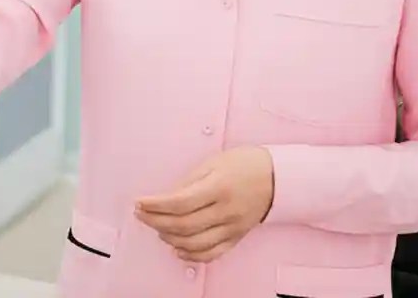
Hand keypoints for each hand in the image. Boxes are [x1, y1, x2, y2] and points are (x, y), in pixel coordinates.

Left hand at [135, 146, 273, 262]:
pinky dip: (191, 255)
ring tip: (156, 228)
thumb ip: (188, 182)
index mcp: (219, 188)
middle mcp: (227, 211)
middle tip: (141, 214)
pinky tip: (177, 248)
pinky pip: (212, 253)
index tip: (140, 202)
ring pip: (195, 243)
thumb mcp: (213, 162)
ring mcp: (233, 227)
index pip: (180, 203)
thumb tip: (164, 198)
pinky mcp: (237, 237)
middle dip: (156, 221)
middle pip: (184, 225)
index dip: (155, 205)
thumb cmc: (245, 164)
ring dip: (169, 238)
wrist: (278, 178)